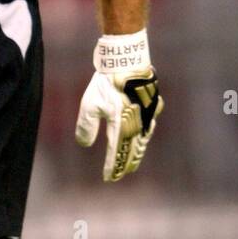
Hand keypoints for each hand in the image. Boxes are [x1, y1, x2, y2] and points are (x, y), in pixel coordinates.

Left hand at [75, 30, 162, 181]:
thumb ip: (87, 126)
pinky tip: (143, 135)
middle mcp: (137, 124)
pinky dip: (144, 135)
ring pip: (143, 139)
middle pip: (133, 150)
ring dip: (138, 151)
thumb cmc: (107, 83)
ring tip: (134, 160)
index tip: (109, 178)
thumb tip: (85, 144)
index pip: (117, 153)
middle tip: (123, 173)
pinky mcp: (152, 105)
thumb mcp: (90, 104)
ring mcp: (147, 115)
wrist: (128, 60)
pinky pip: (149, 126)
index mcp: (122, 127)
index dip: (113, 167)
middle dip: (127, 163)